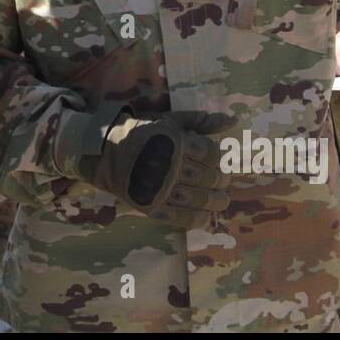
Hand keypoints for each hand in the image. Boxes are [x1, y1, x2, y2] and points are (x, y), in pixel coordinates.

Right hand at [87, 110, 234, 229]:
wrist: (107, 154)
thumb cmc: (144, 134)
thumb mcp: (171, 121)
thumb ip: (201, 121)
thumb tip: (233, 120)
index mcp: (175, 142)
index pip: (211, 153)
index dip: (220, 158)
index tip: (220, 161)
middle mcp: (170, 165)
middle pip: (208, 177)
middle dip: (221, 181)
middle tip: (223, 182)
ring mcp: (160, 188)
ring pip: (199, 199)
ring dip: (215, 201)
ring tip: (221, 200)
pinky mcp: (152, 206)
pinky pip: (181, 217)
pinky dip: (198, 219)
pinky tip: (207, 217)